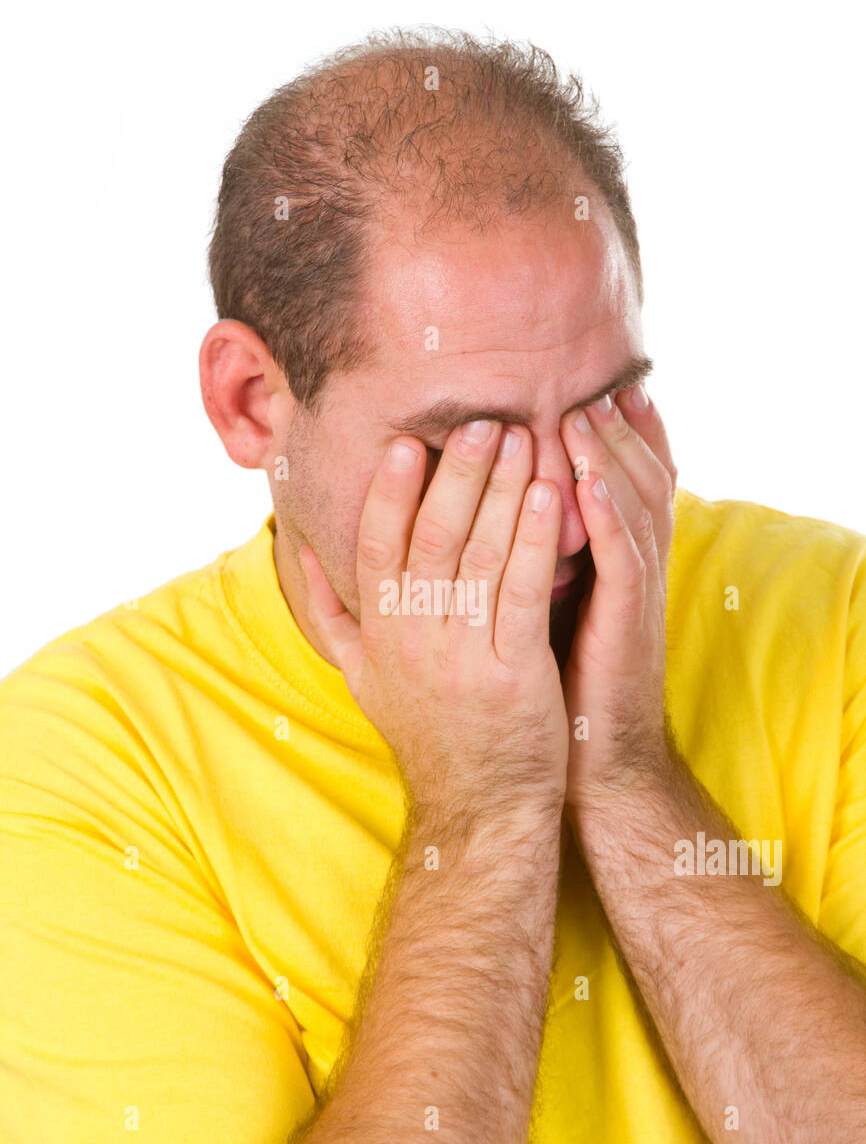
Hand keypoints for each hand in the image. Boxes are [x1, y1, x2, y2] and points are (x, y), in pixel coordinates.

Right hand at [300, 420, 568, 824]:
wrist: (479, 806)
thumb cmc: (427, 734)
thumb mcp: (362, 677)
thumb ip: (329, 613)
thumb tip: (297, 550)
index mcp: (378, 633)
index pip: (376, 546)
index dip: (391, 491)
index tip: (407, 441)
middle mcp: (412, 639)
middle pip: (431, 537)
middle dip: (456, 473)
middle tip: (482, 420)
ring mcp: (463, 655)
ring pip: (480, 554)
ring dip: (502, 490)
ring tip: (523, 438)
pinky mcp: (515, 672)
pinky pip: (523, 591)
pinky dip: (536, 539)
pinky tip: (554, 496)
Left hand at [558, 385, 677, 823]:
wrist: (589, 762)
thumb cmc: (549, 688)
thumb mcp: (529, 613)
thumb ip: (515, 563)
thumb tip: (466, 519)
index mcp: (605, 563)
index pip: (614, 482)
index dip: (607, 435)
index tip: (581, 388)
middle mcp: (628, 568)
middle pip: (634, 478)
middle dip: (611, 429)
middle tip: (589, 381)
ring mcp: (633, 594)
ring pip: (634, 507)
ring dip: (609, 458)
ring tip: (585, 411)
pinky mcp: (628, 624)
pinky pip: (624, 561)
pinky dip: (611, 519)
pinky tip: (588, 485)